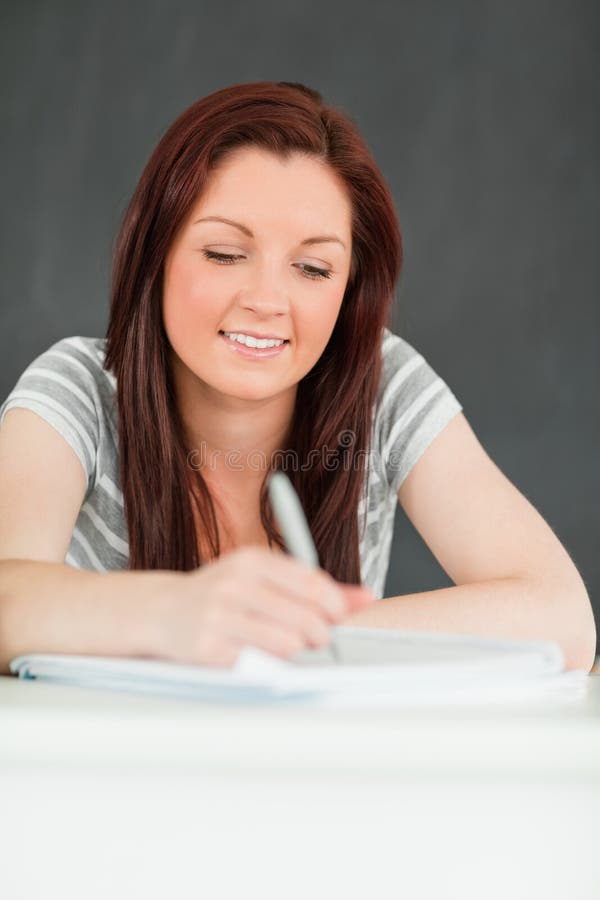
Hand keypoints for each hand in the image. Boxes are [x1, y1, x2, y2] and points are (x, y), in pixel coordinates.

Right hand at [155, 545, 374, 666]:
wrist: (161, 611)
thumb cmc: (222, 595)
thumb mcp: (263, 579)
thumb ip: (313, 588)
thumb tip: (366, 598)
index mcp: (252, 561)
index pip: (312, 584)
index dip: (335, 606)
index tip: (336, 618)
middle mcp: (235, 584)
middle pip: (305, 618)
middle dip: (319, 634)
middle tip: (313, 639)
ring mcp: (219, 616)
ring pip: (287, 644)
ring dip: (293, 651)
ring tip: (280, 645)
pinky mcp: (208, 648)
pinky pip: (259, 665)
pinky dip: (265, 664)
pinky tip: (255, 654)